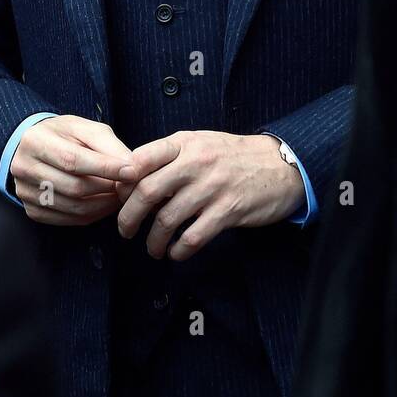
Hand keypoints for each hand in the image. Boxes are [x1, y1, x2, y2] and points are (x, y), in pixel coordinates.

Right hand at [10, 115, 132, 225]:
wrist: (35, 147)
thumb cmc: (64, 135)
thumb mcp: (85, 129)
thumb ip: (108, 145)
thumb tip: (131, 167)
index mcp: (35, 140)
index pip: (72, 160)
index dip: (105, 168)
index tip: (131, 172)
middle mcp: (24, 168)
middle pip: (74, 187)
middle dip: (107, 189)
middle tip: (129, 186)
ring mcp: (25, 192)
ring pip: (73, 207)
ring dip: (103, 205)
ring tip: (119, 195)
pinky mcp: (31, 210)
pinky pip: (67, 220)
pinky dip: (91, 215)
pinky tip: (103, 204)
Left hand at [116, 130, 304, 259]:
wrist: (279, 165)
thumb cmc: (233, 156)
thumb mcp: (200, 143)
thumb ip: (170, 156)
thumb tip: (133, 176)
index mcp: (185, 143)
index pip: (142, 157)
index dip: (122, 180)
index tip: (117, 196)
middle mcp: (196, 163)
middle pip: (148, 191)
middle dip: (129, 217)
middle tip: (125, 230)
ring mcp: (212, 188)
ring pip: (167, 219)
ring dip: (153, 240)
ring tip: (152, 248)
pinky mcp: (227, 212)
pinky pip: (193, 237)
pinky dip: (178, 250)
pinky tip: (175, 253)